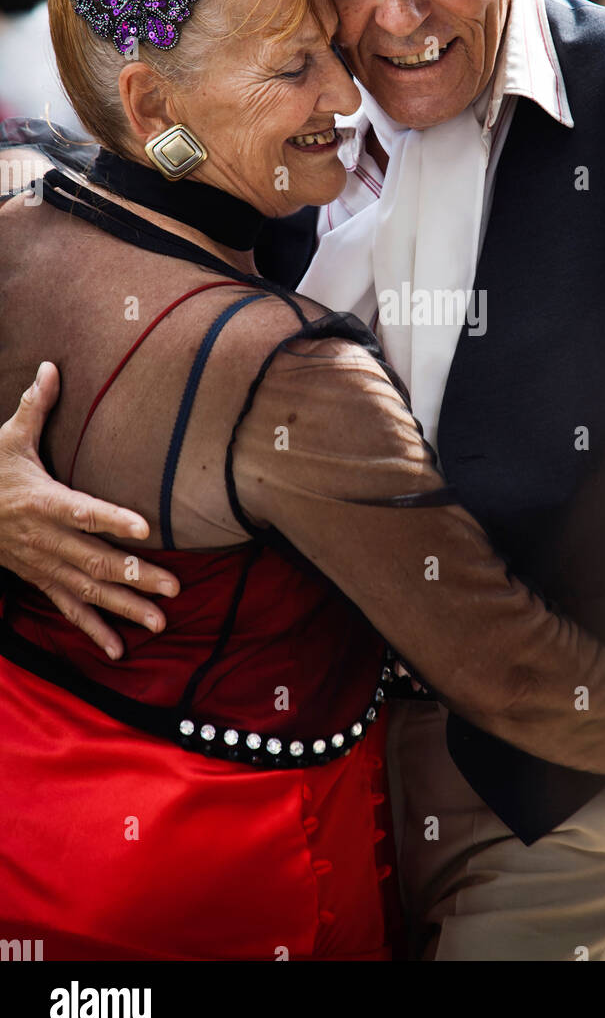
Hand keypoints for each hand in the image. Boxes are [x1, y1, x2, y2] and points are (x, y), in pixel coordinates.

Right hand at [0, 363, 178, 657]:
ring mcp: (43, 565)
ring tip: (161, 622)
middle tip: (175, 588)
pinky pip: (68, 609)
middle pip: (95, 560)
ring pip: (88, 591)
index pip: (84, 510)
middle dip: (136, 576)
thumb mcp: (7, 438)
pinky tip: (120, 651)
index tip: (146, 527)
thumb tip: (51, 366)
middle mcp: (46, 539)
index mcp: (44, 501)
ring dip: (125, 608)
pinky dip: (93, 632)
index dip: (113, 519)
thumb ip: (35, 406)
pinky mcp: (39, 579)